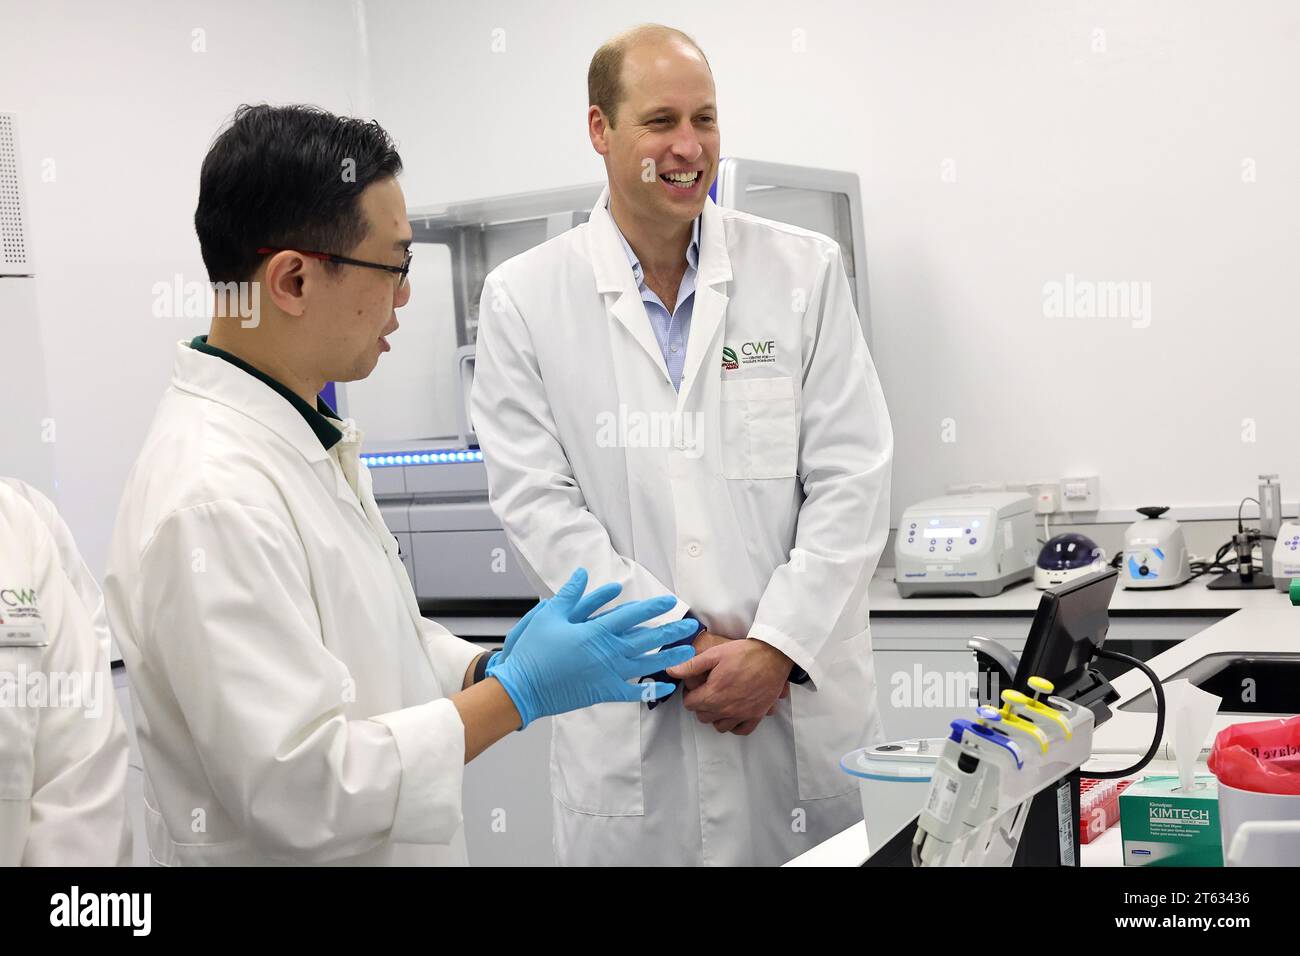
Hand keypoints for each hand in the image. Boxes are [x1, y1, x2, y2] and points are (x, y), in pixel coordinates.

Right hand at [487, 568, 696, 727]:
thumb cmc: (534, 650)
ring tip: (689, 653)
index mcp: (595, 632)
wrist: (522, 687)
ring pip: (645, 664)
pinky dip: (650, 688)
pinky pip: (632, 691)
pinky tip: (666, 685)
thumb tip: (583, 575)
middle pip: (646, 640)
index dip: (652, 608)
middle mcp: (607, 652)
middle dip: (670, 632)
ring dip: (669, 657)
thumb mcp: (549, 615)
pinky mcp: (603, 691)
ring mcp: (607, 674)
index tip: (669, 602)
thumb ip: (570, 594)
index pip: (631, 616)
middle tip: (690, 626)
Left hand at [667, 639, 792, 734]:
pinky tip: (734, 713)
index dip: (690, 694)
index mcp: (713, 694)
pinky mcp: (756, 715)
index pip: (690, 704)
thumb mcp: (714, 654)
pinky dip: (735, 725)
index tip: (697, 687)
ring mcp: (742, 714)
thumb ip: (691, 665)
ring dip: (716, 716)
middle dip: (701, 705)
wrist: (772, 655)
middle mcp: (726, 708)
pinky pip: (741, 730)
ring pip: (720, 726)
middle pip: (703, 716)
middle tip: (708, 692)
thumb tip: (670, 671)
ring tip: (720, 702)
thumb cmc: (743, 653)